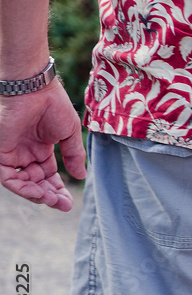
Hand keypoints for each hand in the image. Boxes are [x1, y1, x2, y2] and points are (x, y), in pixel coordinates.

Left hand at [0, 81, 85, 211]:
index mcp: (41, 149)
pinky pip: (8, 177)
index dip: (58, 190)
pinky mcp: (1, 153)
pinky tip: (38, 192)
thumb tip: (81, 175)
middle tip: (63, 205)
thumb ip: (73, 155)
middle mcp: (26, 154)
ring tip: (51, 200)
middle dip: (49, 196)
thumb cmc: (53, 105)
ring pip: (22, 183)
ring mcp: (13, 154)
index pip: (48, 176)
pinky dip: (22, 187)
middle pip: (36, 183)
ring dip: (36, 195)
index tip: (68, 202)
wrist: (35, 89)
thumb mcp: (69, 134)